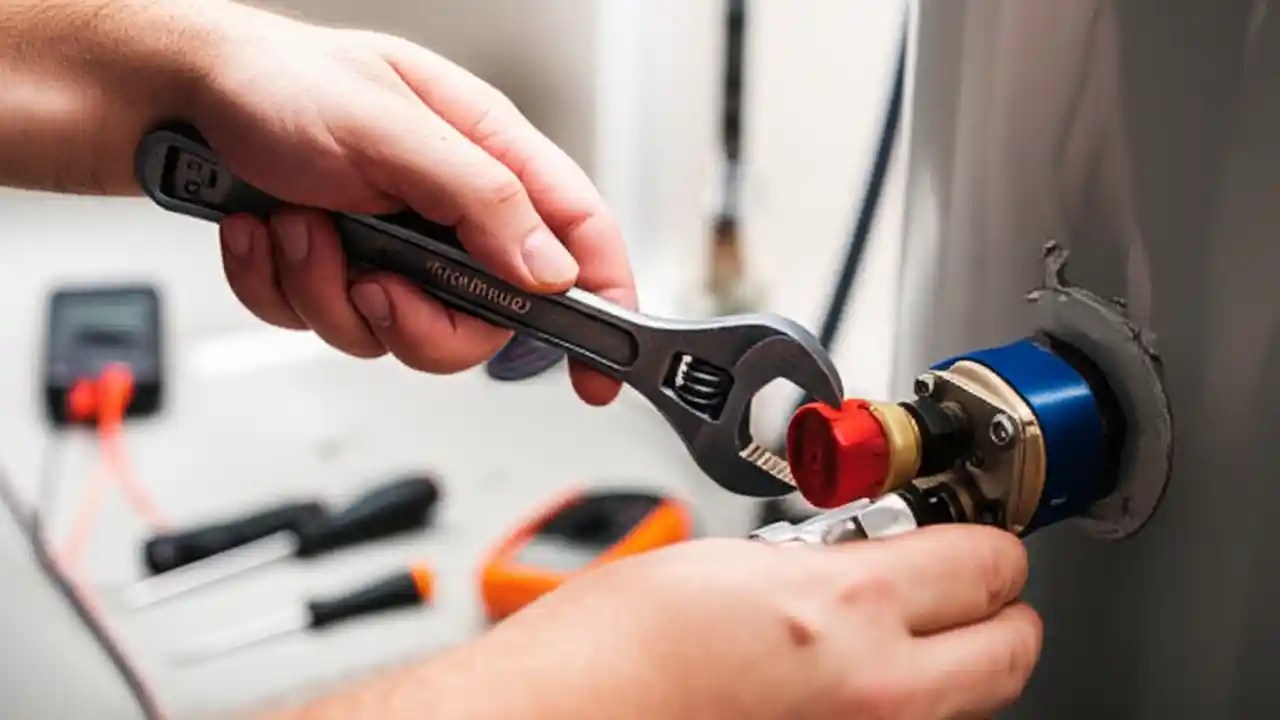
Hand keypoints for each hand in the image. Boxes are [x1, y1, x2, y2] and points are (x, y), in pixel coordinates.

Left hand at [190, 5, 635, 403]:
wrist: (183, 102)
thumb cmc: (283, 83)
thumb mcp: (389, 127)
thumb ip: (481, 198)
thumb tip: (550, 268)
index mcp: (488, 158)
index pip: (577, 236)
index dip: (604, 304)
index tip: (598, 376)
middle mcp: (451, 213)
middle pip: (485, 320)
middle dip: (416, 319)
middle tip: (372, 283)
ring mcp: (397, 251)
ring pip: (398, 334)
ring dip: (330, 290)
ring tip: (300, 225)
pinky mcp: (342, 275)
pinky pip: (329, 326)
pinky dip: (286, 289)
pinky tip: (270, 233)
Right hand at [390, 526, 1041, 719]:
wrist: (562, 718)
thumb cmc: (614, 646)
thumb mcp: (732, 561)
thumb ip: (827, 563)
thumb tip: (878, 564)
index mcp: (841, 611)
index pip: (990, 565)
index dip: (986, 539)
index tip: (973, 532)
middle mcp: (872, 694)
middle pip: (1013, 650)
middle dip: (995, 608)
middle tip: (958, 583)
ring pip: (968, 703)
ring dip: (948, 663)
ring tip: (883, 635)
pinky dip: (895, 707)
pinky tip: (838, 682)